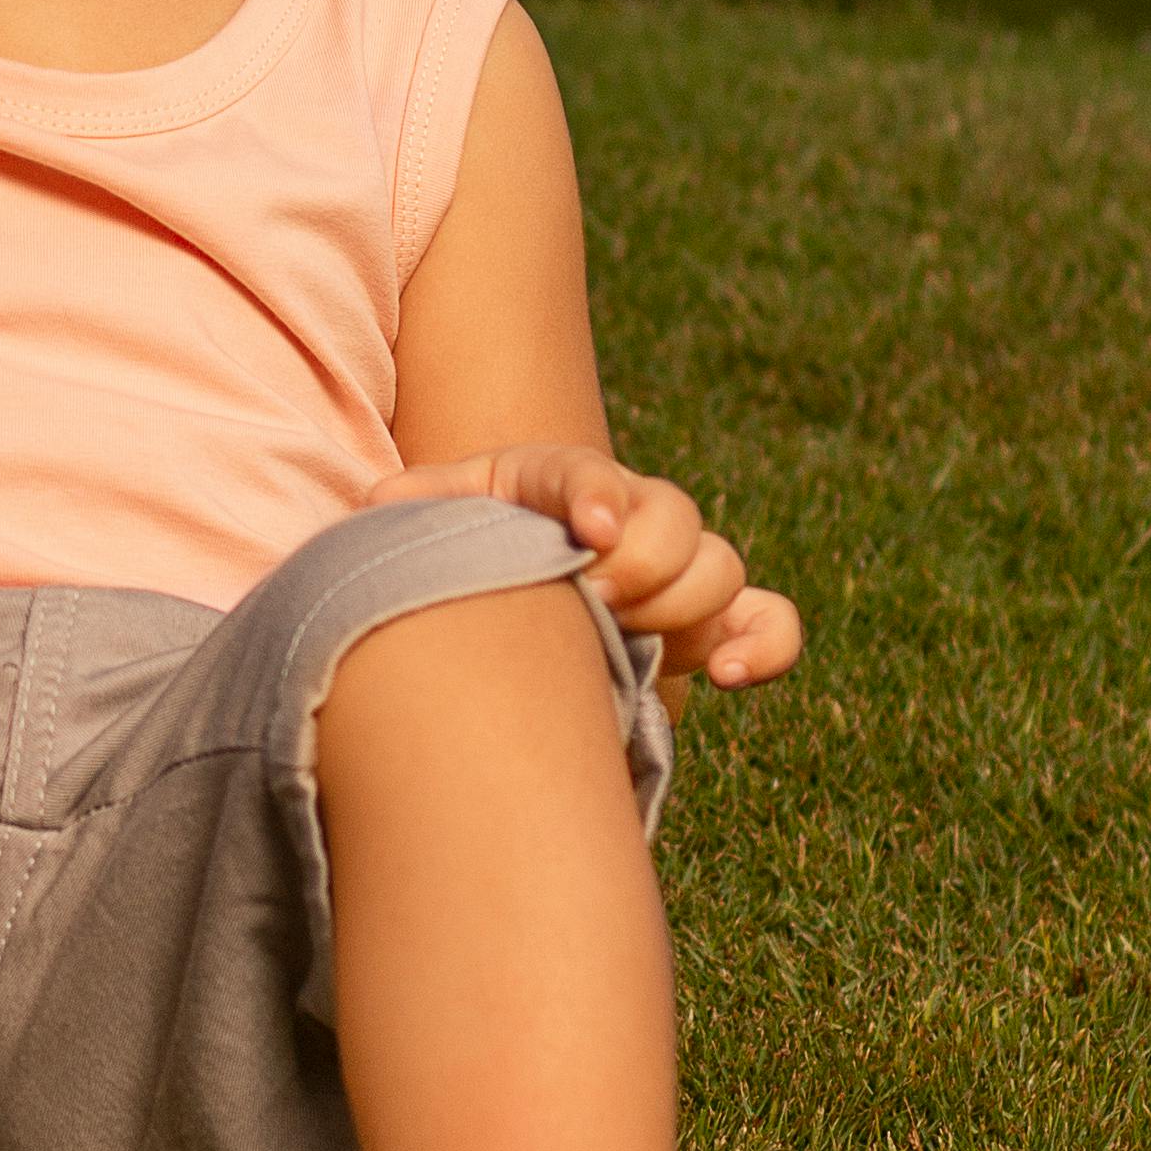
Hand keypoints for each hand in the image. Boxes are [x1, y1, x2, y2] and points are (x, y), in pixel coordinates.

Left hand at [369, 441, 801, 688]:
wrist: (503, 608)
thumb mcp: (434, 532)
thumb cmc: (465, 563)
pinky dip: (762, 645)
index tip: (590, 532)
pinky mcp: (707, 627)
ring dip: (685, 603)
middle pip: (671, 516)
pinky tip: (726, 676)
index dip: (594, 494)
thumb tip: (382, 497)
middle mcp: (628, 515)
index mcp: (554, 483)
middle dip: (641, 561)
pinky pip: (768, 622)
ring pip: (720, 565)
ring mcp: (674, 571)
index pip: (582, 473)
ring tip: (637, 641)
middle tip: (596, 602)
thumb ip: (418, 511)